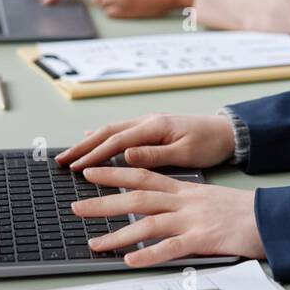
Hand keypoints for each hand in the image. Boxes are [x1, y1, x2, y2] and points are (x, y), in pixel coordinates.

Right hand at [55, 112, 236, 170]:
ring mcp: (149, 123)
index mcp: (155, 127)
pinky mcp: (153, 128)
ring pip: (112, 130)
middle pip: (107, 133)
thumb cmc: (210, 143)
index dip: (93, 154)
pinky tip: (93, 139)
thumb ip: (155, 155)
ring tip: (70, 153)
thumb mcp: (185, 153)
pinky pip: (121, 131)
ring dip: (89, 142)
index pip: (116, 142)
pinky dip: (103, 136)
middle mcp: (148, 121)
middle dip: (82, 147)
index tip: (74, 167)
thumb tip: (126, 155)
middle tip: (61, 160)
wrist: (229, 132)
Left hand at [72, 168, 264, 267]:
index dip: (115, 173)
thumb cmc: (244, 211)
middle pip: (137, 197)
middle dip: (104, 200)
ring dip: (118, 234)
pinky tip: (131, 261)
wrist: (272, 217)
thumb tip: (163, 208)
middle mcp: (185, 201)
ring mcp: (192, 219)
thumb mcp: (210, 199)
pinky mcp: (202, 239)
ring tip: (96, 243)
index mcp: (186, 190)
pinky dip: (149, 254)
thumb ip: (185, 201)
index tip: (92, 171)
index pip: (144, 176)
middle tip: (77, 205)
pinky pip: (171, 247)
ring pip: (147, 223)